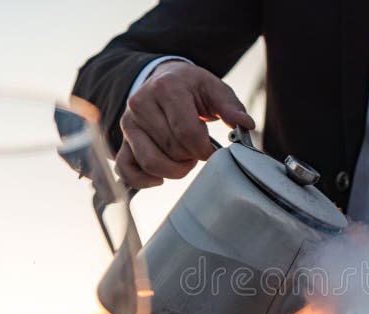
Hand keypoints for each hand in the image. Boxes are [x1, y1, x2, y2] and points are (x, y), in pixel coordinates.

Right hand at [116, 61, 255, 187]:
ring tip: (185, 159)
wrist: (163, 78)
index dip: (206, 150)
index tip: (215, 152)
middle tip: (199, 150)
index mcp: (167, 89)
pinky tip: (160, 180)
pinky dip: (142, 181)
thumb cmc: (192, 87)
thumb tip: (246, 124)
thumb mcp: (214, 88)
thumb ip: (231, 106)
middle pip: (172, 150)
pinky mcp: (122, 139)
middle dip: (192, 157)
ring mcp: (128, 123)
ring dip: (174, 170)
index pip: (187, 133)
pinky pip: (125, 169)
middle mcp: (141, 104)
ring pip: (151, 163)